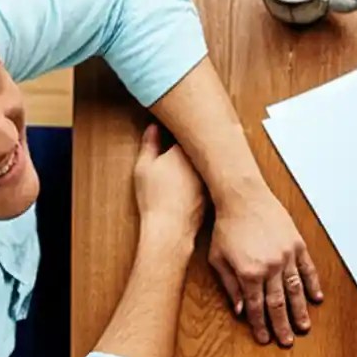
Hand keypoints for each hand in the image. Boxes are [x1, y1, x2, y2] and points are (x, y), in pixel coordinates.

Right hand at [134, 124, 204, 240]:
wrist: (170, 228)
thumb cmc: (154, 198)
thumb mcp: (144, 168)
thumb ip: (149, 144)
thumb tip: (153, 128)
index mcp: (182, 152)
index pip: (187, 133)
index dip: (182, 131)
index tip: (177, 129)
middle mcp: (200, 163)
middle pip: (201, 147)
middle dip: (195, 144)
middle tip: (191, 140)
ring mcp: (208, 178)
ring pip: (207, 163)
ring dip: (203, 160)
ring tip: (193, 163)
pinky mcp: (213, 192)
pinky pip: (211, 178)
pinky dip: (207, 177)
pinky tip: (194, 182)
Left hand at [210, 188, 322, 347]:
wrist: (243, 196)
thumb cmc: (227, 226)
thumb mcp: (218, 259)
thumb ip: (230, 286)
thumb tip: (239, 310)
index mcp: (249, 273)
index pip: (256, 307)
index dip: (260, 325)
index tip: (265, 339)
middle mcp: (270, 267)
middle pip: (278, 304)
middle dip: (282, 326)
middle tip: (288, 342)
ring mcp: (286, 255)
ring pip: (295, 290)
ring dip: (300, 311)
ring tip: (304, 327)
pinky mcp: (297, 244)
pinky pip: (308, 269)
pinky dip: (313, 285)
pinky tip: (316, 298)